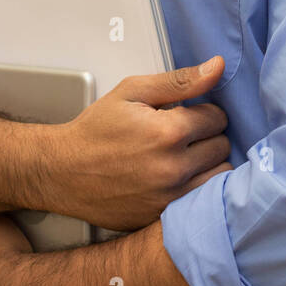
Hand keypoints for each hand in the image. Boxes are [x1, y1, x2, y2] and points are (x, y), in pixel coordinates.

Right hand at [45, 57, 231, 230]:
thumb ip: (180, 80)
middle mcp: (174, 168)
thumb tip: (218, 67)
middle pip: (222, 147)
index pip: (218, 118)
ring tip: (182, 157)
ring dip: (207, 164)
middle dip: (206, 137)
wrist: (62, 171)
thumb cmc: (96, 129)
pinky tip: (174, 179)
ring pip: (219, 177)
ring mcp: (170, 198)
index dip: (202, 112)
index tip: (185, 115)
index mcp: (169, 132)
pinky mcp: (163, 218)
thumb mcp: (132, 92)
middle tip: (181, 135)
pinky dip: (195, 189)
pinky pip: (200, 202)